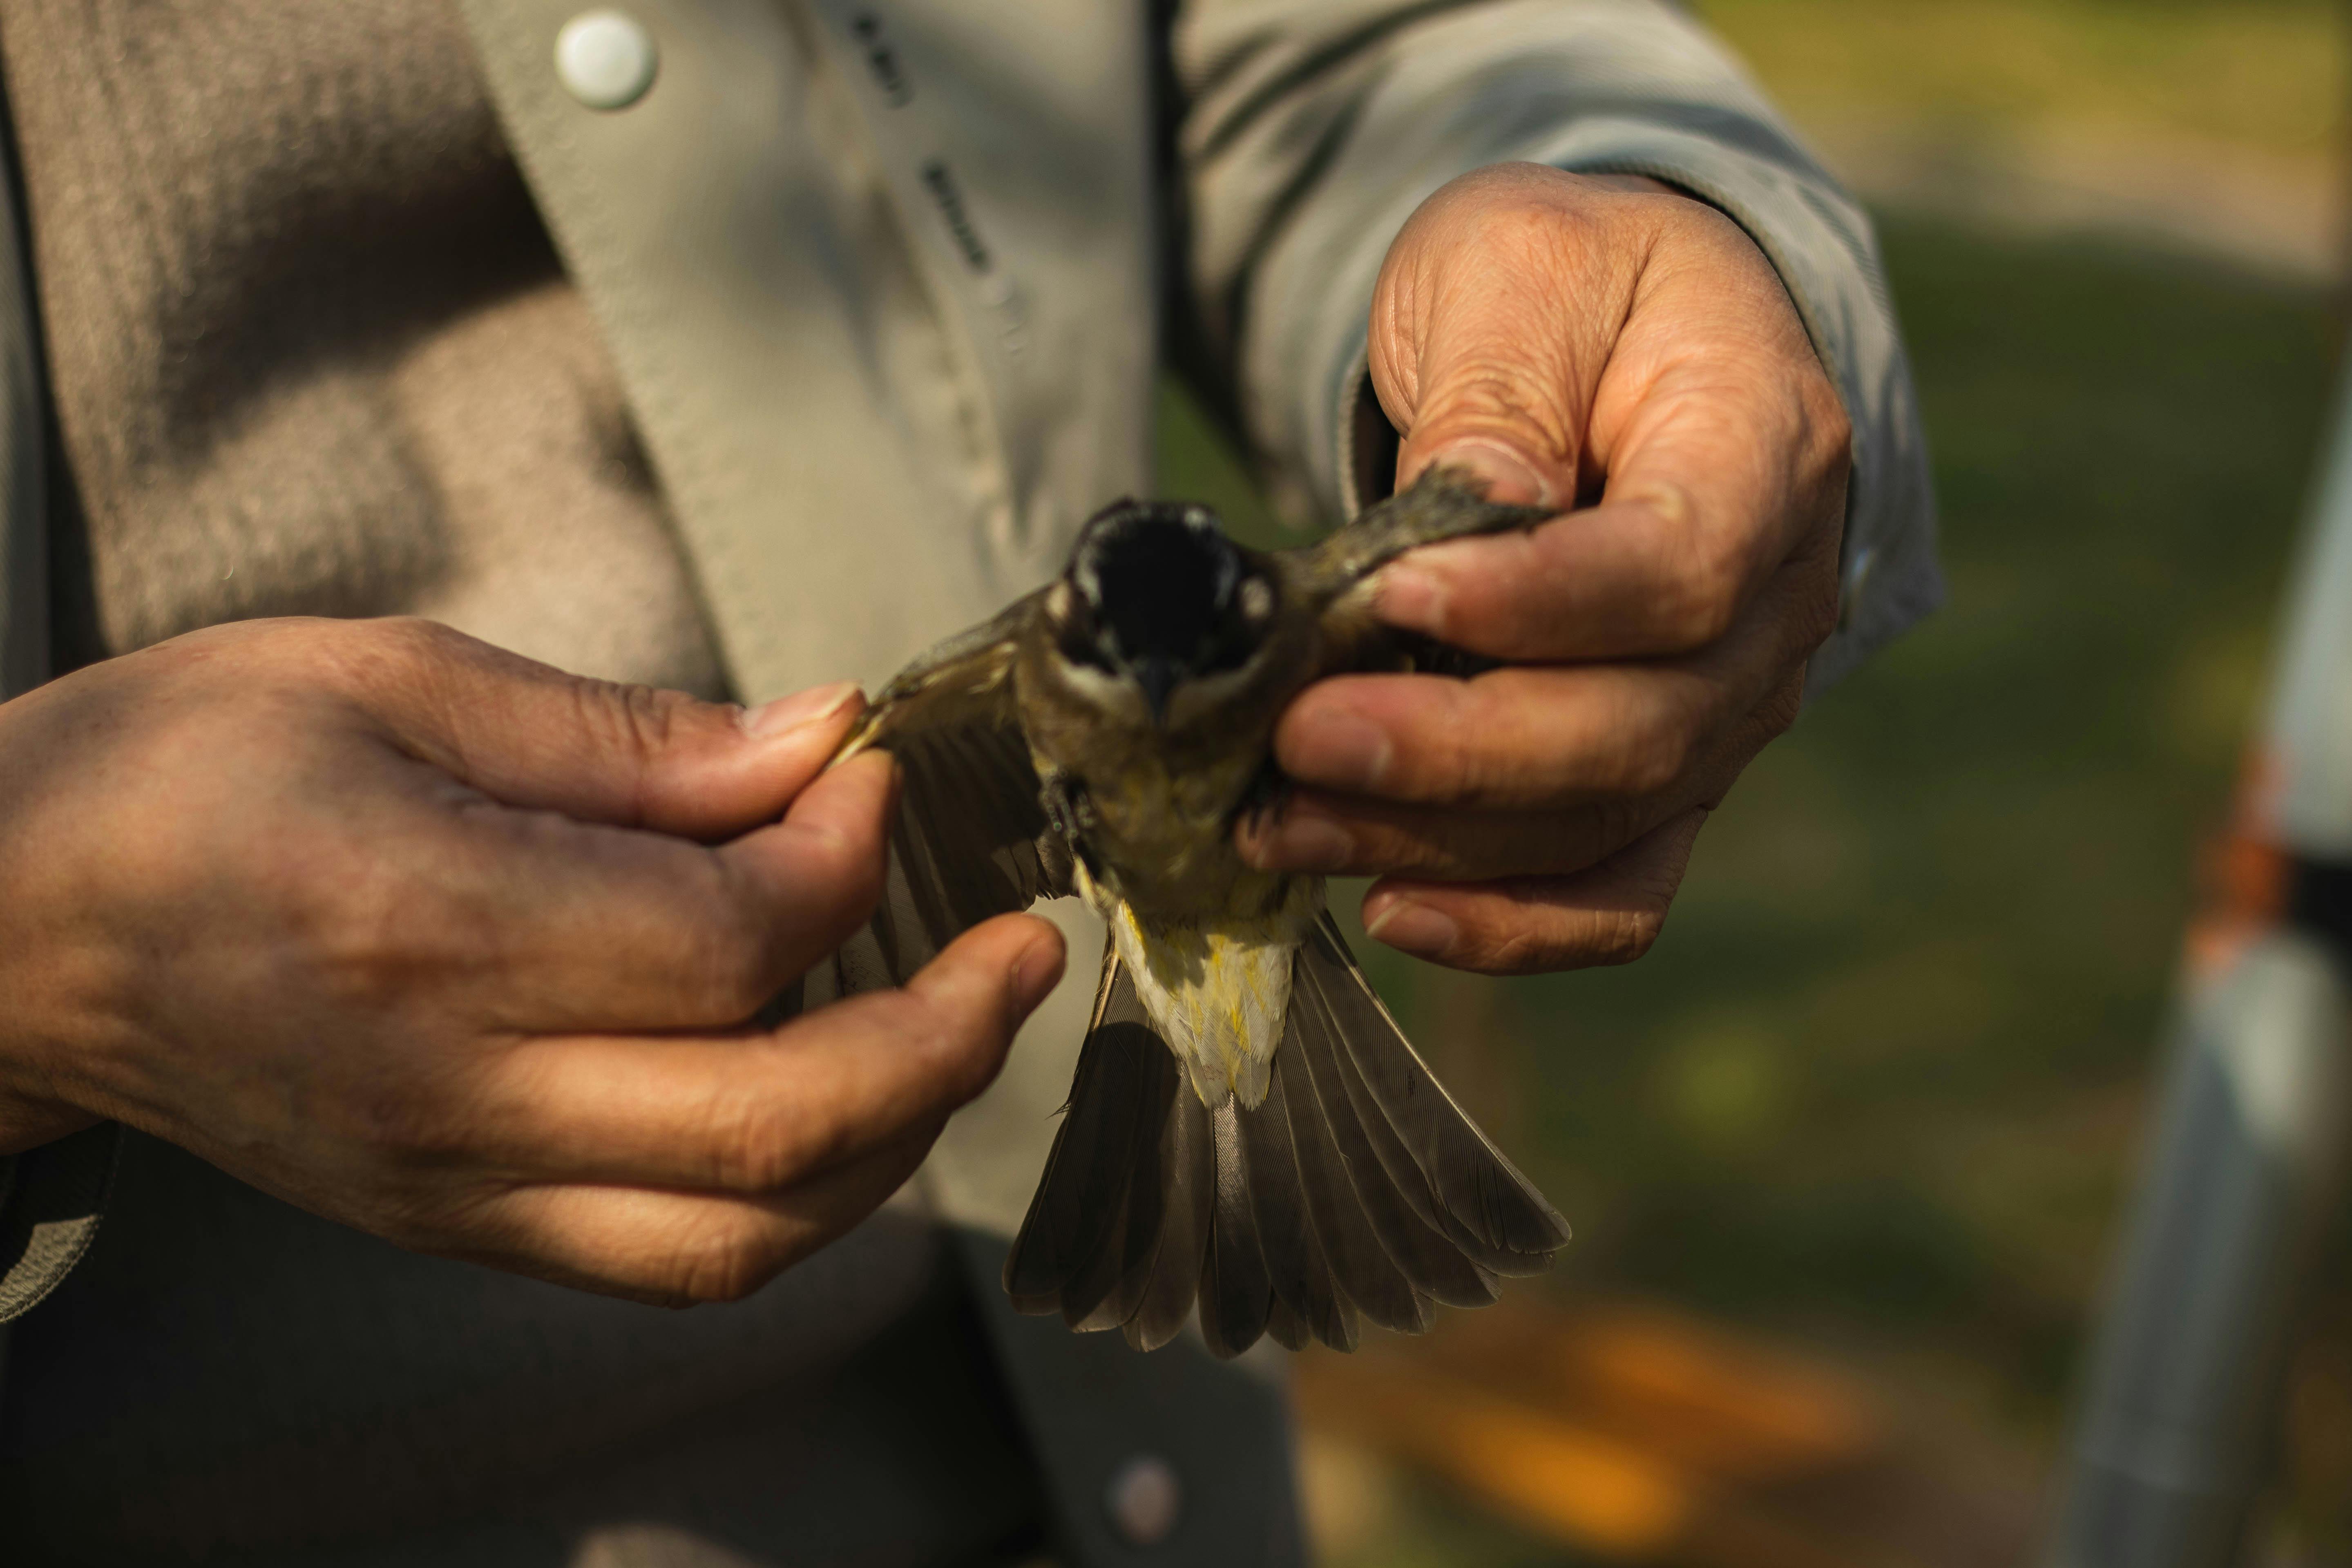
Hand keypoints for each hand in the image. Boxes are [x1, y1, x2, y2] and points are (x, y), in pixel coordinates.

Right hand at [0, 619, 1064, 1302]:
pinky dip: (801, 1195)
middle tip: (1023, 946)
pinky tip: (850, 1101)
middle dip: (946, 1037)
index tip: (876, 780)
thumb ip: (625, 736)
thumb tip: (820, 742)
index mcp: (431, 926)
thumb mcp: (383, 677)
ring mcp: (459, 1183)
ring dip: (899, 1136)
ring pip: (749, 1230)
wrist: (15, 928)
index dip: (848, 860)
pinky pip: (677, 1256)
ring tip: (963, 1025)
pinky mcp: (460, 1221)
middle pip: (777, 1123)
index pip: (730, 944)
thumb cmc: (180, 771)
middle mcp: (456, 1089)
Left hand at [1241, 162, 1848, 972]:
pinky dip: (1512, 923)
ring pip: (1609, 819)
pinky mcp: (1665, 773)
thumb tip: (1472, 509)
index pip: (1677, 571)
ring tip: (1280, 819)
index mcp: (1765, 451)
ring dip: (1438, 840)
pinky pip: (1617, 888)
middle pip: (1642, 729)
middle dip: (1458, 754)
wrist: (1623, 332)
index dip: (1536, 607)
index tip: (1391, 594)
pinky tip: (1388, 915)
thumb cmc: (1570, 281)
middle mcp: (1777, 605)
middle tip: (1300, 741)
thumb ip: (1501, 384)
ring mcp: (1729, 707)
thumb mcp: (1521, 267)